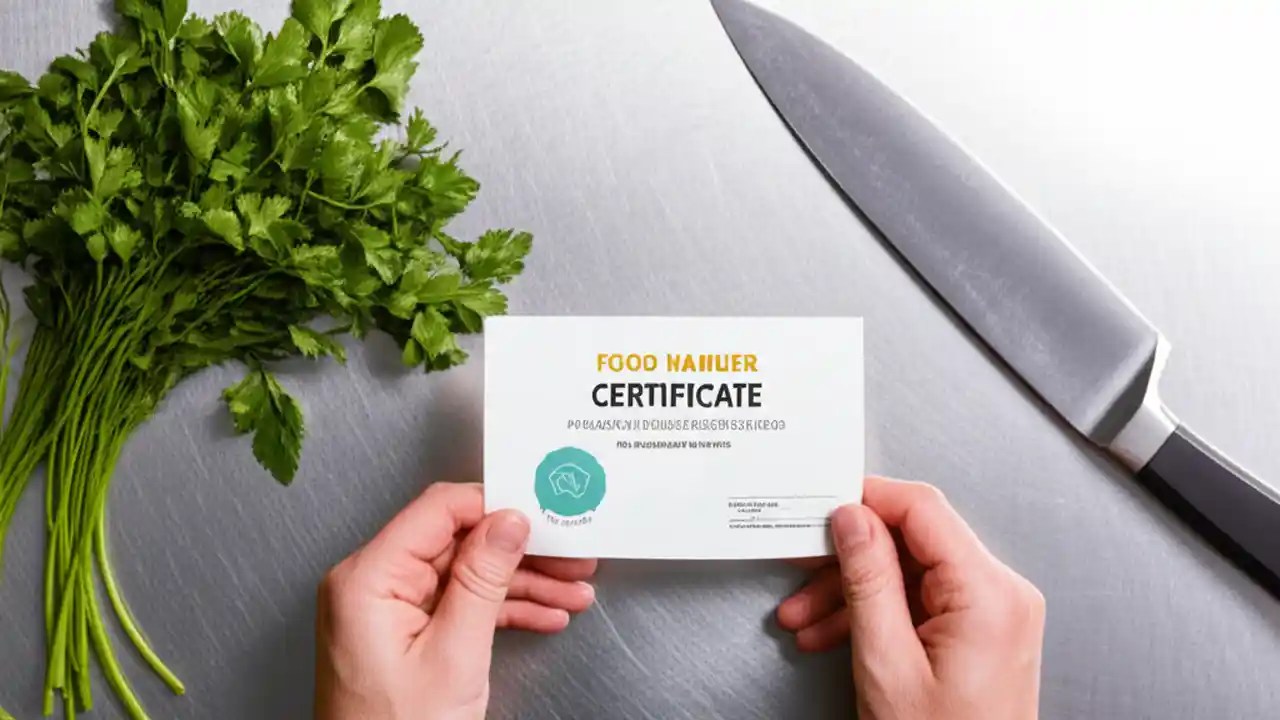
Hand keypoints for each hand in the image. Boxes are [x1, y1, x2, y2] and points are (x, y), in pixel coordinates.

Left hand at [315, 482, 597, 719]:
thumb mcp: (455, 654)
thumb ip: (484, 580)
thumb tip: (509, 523)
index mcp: (369, 579)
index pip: (439, 510)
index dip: (496, 506)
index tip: (542, 512)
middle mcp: (371, 586)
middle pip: (459, 542)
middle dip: (521, 553)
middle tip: (571, 557)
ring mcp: (386, 610)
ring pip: (465, 575)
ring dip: (522, 584)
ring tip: (571, 593)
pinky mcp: (403, 633)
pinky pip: (458, 605)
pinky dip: (502, 610)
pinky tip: (543, 615)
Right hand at [777, 477, 1044, 719]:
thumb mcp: (886, 661)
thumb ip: (867, 579)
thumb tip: (852, 518)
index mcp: (989, 594)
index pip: (923, 509)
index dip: (868, 498)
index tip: (825, 503)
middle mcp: (1002, 595)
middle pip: (912, 541)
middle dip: (848, 559)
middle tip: (802, 566)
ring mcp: (993, 613)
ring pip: (909, 572)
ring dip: (852, 590)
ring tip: (804, 617)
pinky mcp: (979, 631)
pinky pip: (920, 601)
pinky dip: (875, 612)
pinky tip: (832, 632)